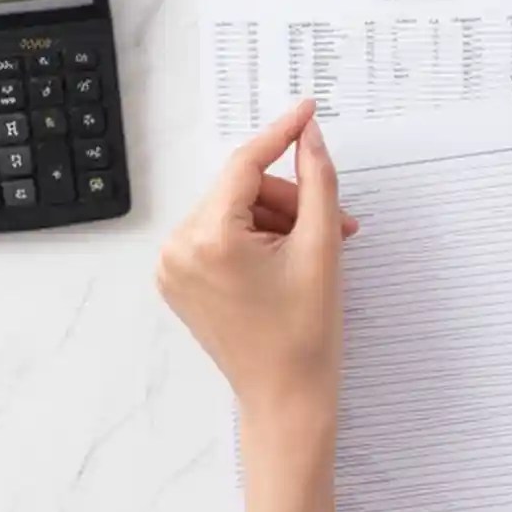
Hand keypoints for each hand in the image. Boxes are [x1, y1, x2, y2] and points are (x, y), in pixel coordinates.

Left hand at [157, 99, 356, 511]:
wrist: (286, 399)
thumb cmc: (306, 335)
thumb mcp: (322, 248)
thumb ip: (317, 181)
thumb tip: (310, 135)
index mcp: (208, 239)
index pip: (245, 165)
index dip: (281, 135)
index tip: (307, 111)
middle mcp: (178, 248)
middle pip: (241, 191)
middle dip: (291, 201)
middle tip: (338, 224)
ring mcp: (172, 267)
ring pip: (233, 212)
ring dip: (277, 221)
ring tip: (316, 251)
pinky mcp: (178, 281)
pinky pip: (220, 236)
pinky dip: (255, 239)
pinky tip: (286, 262)